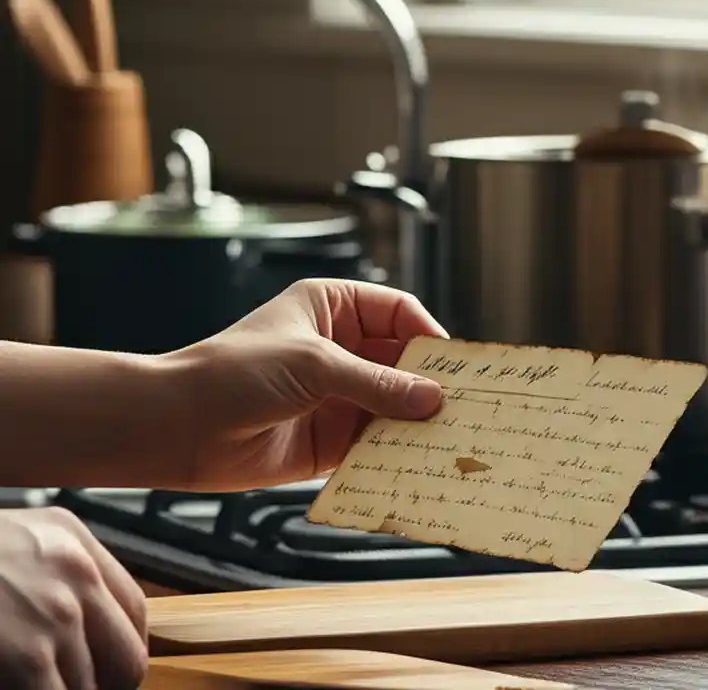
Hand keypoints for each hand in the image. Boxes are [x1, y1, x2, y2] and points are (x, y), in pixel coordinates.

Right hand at [0, 508, 147, 689]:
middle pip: (126, 657)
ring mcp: (55, 614)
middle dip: (105, 687)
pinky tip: (16, 688)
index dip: (123, 652)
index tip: (109, 673)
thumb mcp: (13, 539)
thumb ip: (55, 571)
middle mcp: (76, 573)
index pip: (134, 610)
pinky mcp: (27, 654)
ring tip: (30, 680)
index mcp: (73, 541)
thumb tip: (80, 626)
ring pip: (89, 686)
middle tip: (76, 689)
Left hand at [165, 279, 447, 490]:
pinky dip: (396, 454)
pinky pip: (375, 446)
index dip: (428, 334)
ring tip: (452, 438)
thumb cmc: (234, 373)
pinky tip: (418, 463)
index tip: (455, 364)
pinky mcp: (330, 442)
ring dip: (417, 423)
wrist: (176, 427)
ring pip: (394, 407)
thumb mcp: (314, 365)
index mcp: (333, 309)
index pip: (398, 313)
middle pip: (403, 363)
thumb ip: (377, 383)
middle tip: (467, 405)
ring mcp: (336, 398)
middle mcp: (340, 351)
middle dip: (431, 384)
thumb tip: (433, 398)